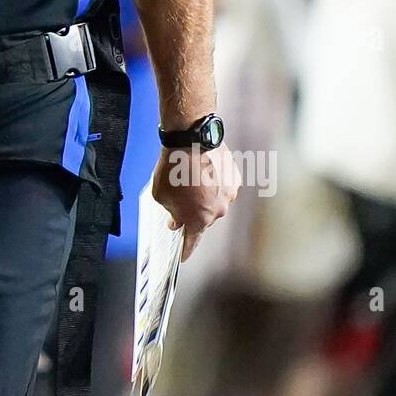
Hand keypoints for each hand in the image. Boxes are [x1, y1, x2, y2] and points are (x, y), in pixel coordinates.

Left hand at [151, 140, 239, 261]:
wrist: (190, 140)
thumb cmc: (173, 168)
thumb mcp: (161, 196)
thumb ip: (171, 212)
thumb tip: (176, 220)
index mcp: (199, 220)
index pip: (192, 241)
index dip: (187, 248)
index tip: (183, 255)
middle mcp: (218, 211)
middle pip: (205, 219)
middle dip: (194, 213)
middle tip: (182, 200)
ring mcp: (229, 194)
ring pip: (216, 201)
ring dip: (206, 196)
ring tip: (192, 180)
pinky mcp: (235, 178)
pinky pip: (223, 186)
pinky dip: (215, 182)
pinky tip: (203, 171)